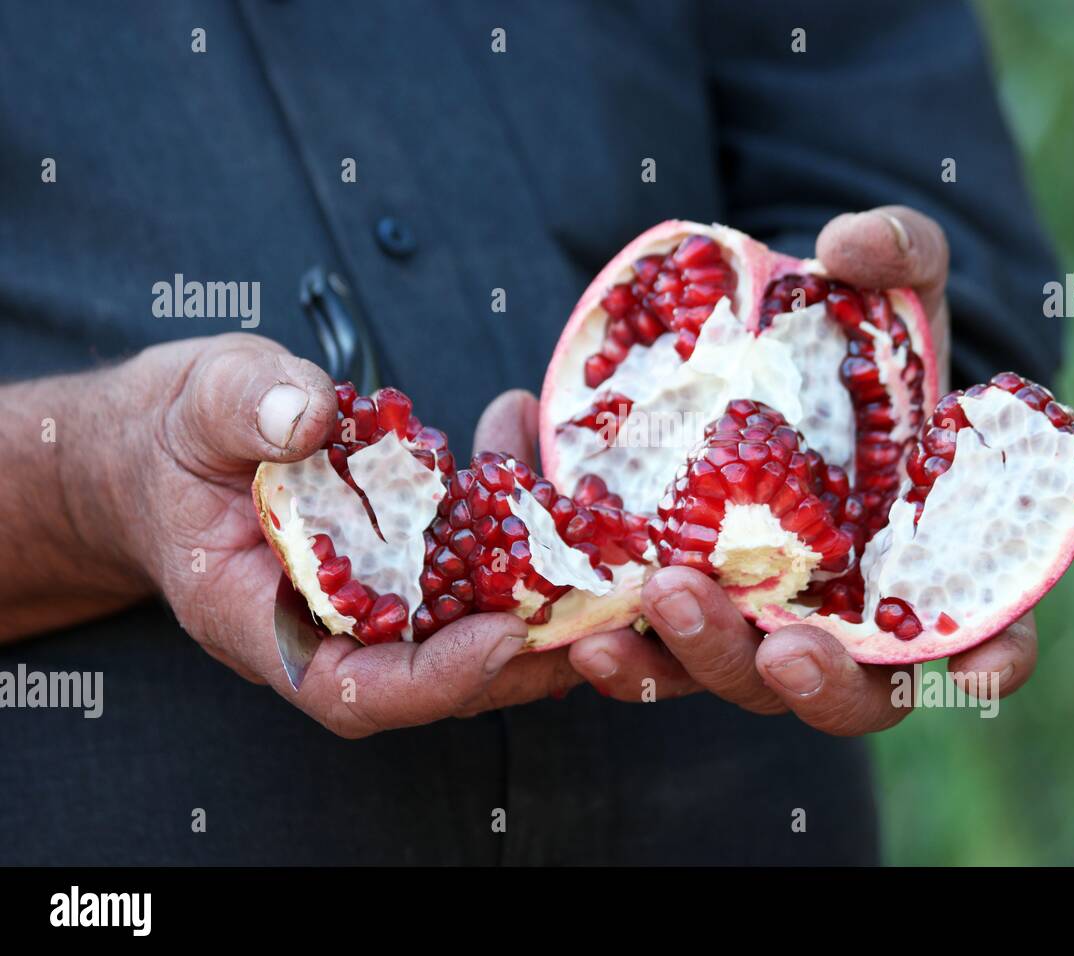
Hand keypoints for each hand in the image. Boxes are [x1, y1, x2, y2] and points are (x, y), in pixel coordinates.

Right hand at [88, 334, 600, 736]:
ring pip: (467, 622)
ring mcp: (372, 597)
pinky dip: (509, 519)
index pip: (352, 690)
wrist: (172, 440)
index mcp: (256, 620)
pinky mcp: (402, 560)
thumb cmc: (173, 435)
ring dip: (537, 586)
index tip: (501, 637)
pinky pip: (467, 560)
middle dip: (525, 650)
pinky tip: (531, 450)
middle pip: (437, 674)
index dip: (433, 678)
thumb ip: (245, 408)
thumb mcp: (197, 404)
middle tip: (598, 601)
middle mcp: (326, 627)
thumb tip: (309, 417)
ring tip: (595, 533)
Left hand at [564, 208, 1037, 732]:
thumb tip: (850, 247)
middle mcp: (853, 612)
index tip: (978, 670)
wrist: (775, 361)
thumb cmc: (860, 345)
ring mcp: (768, 618)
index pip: (989, 633)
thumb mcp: (890, 286)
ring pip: (749, 680)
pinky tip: (585, 635)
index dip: (994, 662)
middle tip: (782, 647)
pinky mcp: (694, 607)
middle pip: (854, 689)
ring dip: (706, 661)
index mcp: (930, 555)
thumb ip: (896, 257)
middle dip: (822, 682)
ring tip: (657, 604)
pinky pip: (666, 656)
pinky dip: (633, 657)